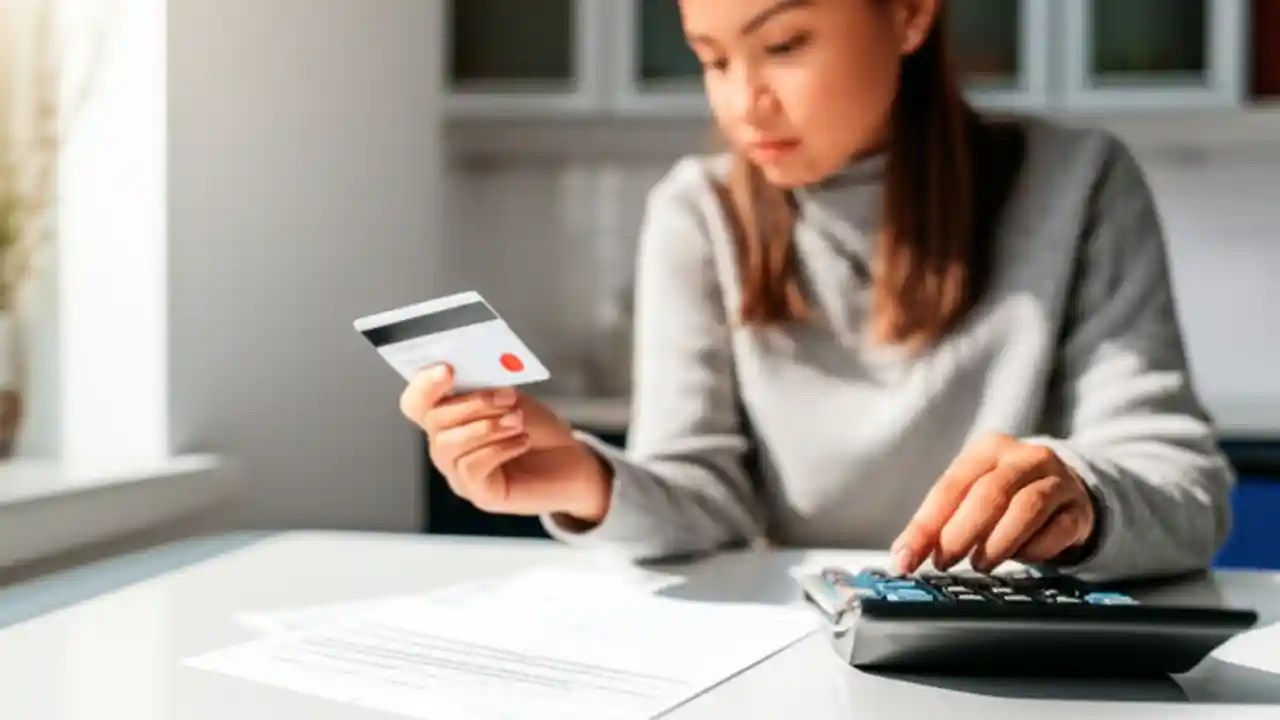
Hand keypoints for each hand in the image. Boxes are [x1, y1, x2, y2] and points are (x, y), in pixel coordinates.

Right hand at [398, 365, 612, 523]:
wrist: (572, 461)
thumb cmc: (538, 429)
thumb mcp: (511, 399)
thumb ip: (485, 386)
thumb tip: (467, 371)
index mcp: (450, 418)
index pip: (417, 403)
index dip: (424, 384)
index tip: (448, 369)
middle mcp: (447, 446)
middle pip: (433, 421)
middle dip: (472, 404)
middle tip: (507, 398)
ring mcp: (459, 473)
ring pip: (448, 446)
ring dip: (487, 427)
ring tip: (518, 421)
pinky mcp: (479, 494)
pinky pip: (470, 469)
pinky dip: (498, 449)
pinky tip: (521, 441)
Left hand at [890, 433, 1095, 574]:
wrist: (1068, 489)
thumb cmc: (1007, 496)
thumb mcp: (973, 496)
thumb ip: (942, 521)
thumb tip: (904, 556)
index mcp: (986, 449)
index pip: (949, 487)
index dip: (925, 526)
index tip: (905, 559)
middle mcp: (1023, 458)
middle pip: (988, 493)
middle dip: (960, 533)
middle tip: (943, 563)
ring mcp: (1057, 480)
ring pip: (1027, 507)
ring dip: (998, 542)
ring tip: (980, 564)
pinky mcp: (1079, 508)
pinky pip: (1058, 529)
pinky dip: (1035, 548)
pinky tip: (1021, 558)